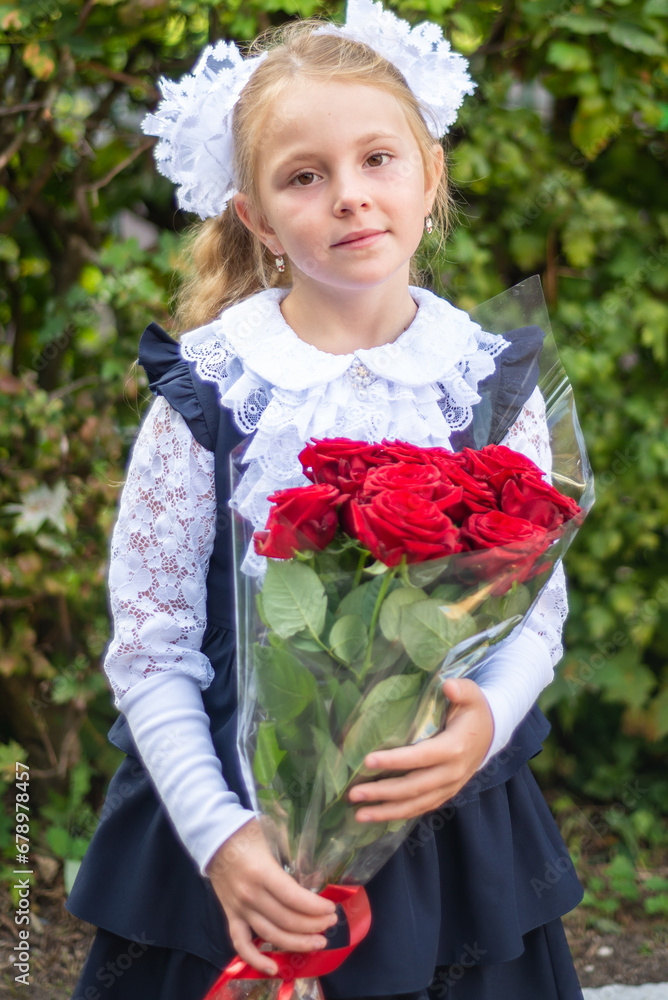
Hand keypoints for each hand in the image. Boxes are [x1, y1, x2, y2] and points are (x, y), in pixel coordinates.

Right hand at [206, 818, 337, 974]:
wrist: (213, 838)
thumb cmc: (246, 832)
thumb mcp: (272, 832)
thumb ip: (291, 849)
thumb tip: (314, 866)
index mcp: (262, 872)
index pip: (294, 898)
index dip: (315, 907)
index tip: (331, 908)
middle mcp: (251, 894)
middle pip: (286, 919)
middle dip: (313, 925)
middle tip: (330, 924)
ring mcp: (239, 908)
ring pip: (270, 935)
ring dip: (296, 943)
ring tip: (318, 943)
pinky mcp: (231, 915)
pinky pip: (240, 944)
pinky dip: (256, 959)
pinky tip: (274, 968)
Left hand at [348, 678, 493, 822]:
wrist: (491, 733)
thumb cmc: (474, 710)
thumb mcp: (472, 694)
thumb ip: (461, 689)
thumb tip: (447, 685)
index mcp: (455, 747)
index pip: (421, 757)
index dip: (395, 760)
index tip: (367, 761)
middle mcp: (452, 772)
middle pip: (414, 787)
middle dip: (382, 792)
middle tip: (354, 794)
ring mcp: (449, 786)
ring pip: (416, 804)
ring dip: (387, 811)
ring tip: (358, 814)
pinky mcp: (445, 793)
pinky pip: (421, 808)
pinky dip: (399, 814)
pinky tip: (378, 816)